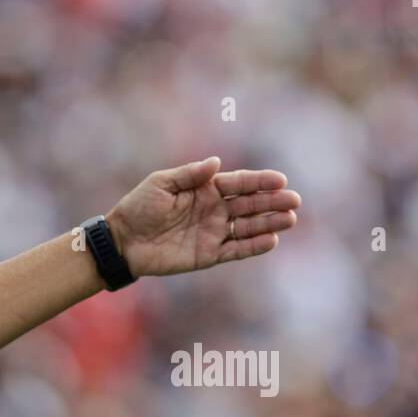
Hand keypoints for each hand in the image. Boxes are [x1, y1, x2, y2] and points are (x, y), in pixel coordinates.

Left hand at [105, 156, 298, 277]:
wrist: (123, 241)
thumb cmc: (139, 207)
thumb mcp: (161, 183)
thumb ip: (190, 174)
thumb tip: (217, 162)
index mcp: (205, 189)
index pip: (239, 183)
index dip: (260, 181)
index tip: (281, 180)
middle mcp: (214, 209)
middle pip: (249, 204)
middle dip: (272, 201)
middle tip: (294, 200)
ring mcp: (213, 232)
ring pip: (248, 227)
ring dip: (269, 223)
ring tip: (290, 219)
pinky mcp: (209, 254)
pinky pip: (236, 250)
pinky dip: (254, 246)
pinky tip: (271, 240)